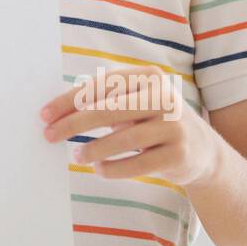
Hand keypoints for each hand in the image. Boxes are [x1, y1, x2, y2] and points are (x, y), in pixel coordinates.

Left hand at [40, 65, 220, 187]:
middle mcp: (163, 97)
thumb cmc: (152, 120)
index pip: (100, 86)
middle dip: (73, 124)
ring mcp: (173, 125)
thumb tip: (56, 112)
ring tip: (76, 157)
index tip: (44, 115)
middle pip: (108, 110)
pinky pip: (138, 163)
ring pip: (123, 138)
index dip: (69, 100)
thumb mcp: (133, 102)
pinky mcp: (179, 154)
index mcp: (148, 76)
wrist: (202, 149)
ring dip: (93, 149)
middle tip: (49, 136)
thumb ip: (102, 100)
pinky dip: (113, 168)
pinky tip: (99, 169)